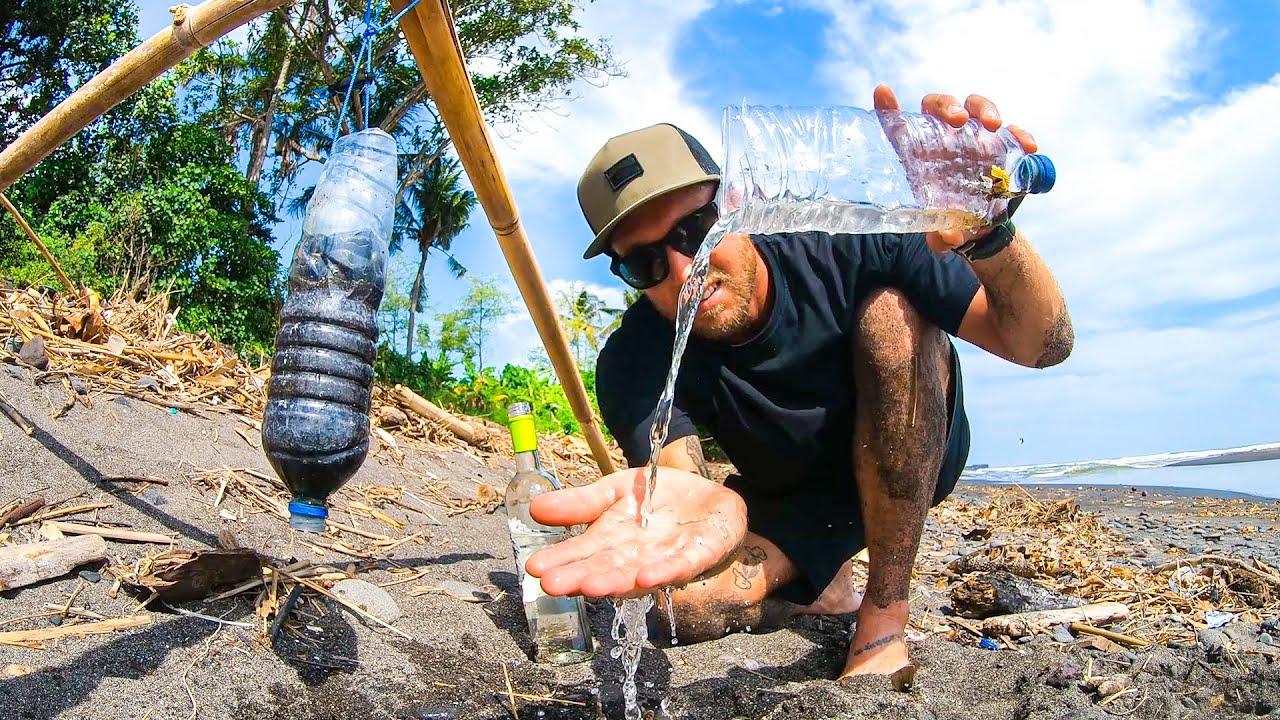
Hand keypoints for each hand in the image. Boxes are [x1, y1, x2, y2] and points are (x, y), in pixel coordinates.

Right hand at [524, 466, 747, 598]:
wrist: (707, 496)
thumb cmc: (658, 500)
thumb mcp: (616, 491)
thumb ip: (582, 503)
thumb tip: (534, 507)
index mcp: (611, 542)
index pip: (582, 554)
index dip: (561, 562)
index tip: (535, 568)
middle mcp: (634, 558)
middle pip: (605, 571)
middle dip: (581, 579)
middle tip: (553, 586)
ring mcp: (665, 560)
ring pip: (638, 576)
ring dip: (616, 582)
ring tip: (592, 586)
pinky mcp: (699, 554)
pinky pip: (681, 566)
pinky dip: (664, 572)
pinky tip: (647, 577)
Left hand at [873, 83, 1036, 252]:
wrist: (981, 228)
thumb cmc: (950, 221)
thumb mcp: (943, 232)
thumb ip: (941, 236)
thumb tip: (949, 237)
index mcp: (918, 156)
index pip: (899, 127)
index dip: (888, 108)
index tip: (883, 92)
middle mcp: (944, 139)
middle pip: (938, 105)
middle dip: (947, 105)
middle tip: (958, 120)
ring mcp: (973, 138)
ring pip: (974, 106)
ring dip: (984, 109)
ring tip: (993, 126)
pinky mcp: (1001, 145)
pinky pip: (1011, 130)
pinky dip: (1020, 133)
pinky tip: (1027, 146)